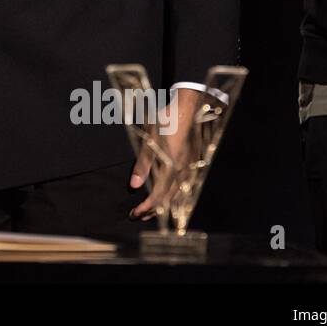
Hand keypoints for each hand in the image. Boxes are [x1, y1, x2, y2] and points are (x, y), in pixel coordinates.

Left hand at [128, 87, 198, 221]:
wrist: (186, 109)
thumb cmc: (166, 123)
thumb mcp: (149, 141)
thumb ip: (142, 164)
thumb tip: (134, 185)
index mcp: (172, 168)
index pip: (158, 196)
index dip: (146, 207)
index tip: (134, 214)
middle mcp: (183, 172)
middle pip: (168, 199)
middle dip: (152, 210)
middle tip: (138, 216)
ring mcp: (189, 168)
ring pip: (178, 194)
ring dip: (163, 204)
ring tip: (150, 211)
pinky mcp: (191, 163)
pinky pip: (184, 186)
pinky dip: (174, 196)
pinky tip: (169, 196)